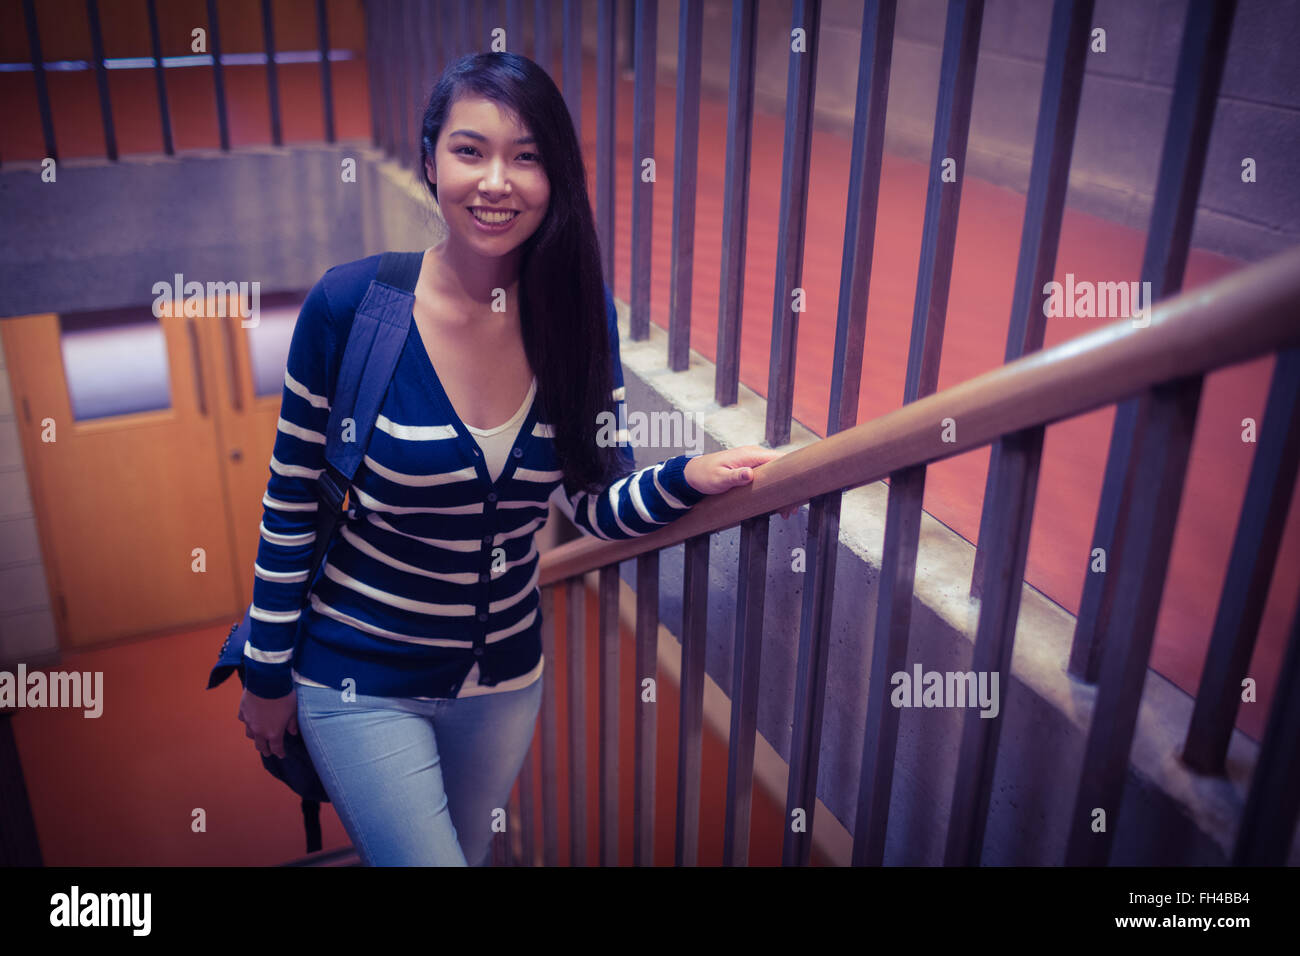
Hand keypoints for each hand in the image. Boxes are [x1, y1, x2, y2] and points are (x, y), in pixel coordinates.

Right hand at [238, 686, 298, 758]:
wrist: (268, 681)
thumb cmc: (284, 696)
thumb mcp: (293, 710)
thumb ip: (292, 723)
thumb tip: (292, 732)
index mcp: (274, 733)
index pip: (276, 748)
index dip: (279, 753)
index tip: (281, 755)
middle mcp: (259, 731)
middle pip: (261, 746)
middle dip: (265, 750)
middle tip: (268, 752)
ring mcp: (249, 722)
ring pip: (250, 735)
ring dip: (255, 737)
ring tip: (259, 737)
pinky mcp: (243, 711)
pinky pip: (244, 720)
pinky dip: (248, 722)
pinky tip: (251, 719)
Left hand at [683, 445, 799, 518]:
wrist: (692, 474)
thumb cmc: (704, 475)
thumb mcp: (718, 479)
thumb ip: (734, 476)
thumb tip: (750, 474)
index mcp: (750, 455)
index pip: (779, 460)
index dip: (791, 475)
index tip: (795, 493)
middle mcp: (755, 455)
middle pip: (781, 469)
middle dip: (789, 488)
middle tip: (792, 508)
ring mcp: (753, 462)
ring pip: (776, 475)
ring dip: (782, 492)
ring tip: (786, 511)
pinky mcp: (750, 469)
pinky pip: (768, 478)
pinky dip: (774, 490)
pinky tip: (776, 505)